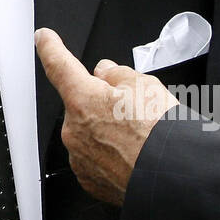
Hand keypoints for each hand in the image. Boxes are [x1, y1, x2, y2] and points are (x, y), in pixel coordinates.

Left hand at [35, 27, 177, 205]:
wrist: (175, 179)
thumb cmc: (162, 135)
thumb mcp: (146, 86)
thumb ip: (118, 74)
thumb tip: (106, 73)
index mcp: (83, 99)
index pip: (58, 64)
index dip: (50, 47)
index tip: (44, 38)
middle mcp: (74, 130)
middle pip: (81, 105)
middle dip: (101, 103)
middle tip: (133, 112)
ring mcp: (81, 159)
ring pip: (89, 133)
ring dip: (106, 131)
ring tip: (138, 139)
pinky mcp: (90, 181)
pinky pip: (95, 159)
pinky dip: (110, 155)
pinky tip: (132, 156)